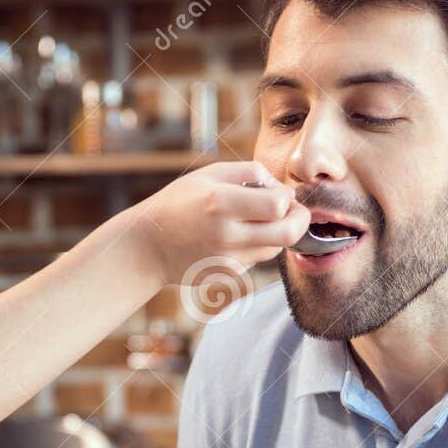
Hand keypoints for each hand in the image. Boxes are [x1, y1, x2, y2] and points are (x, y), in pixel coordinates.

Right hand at [106, 161, 310, 289]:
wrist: (147, 246)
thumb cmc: (178, 203)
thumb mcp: (208, 174)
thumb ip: (250, 172)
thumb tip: (281, 188)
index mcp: (221, 202)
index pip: (279, 204)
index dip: (287, 197)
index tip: (279, 193)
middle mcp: (227, 234)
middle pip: (289, 233)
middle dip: (300, 220)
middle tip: (292, 211)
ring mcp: (228, 258)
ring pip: (276, 247)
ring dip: (277, 232)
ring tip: (255, 220)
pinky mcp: (228, 274)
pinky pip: (258, 259)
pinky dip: (256, 246)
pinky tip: (234, 238)